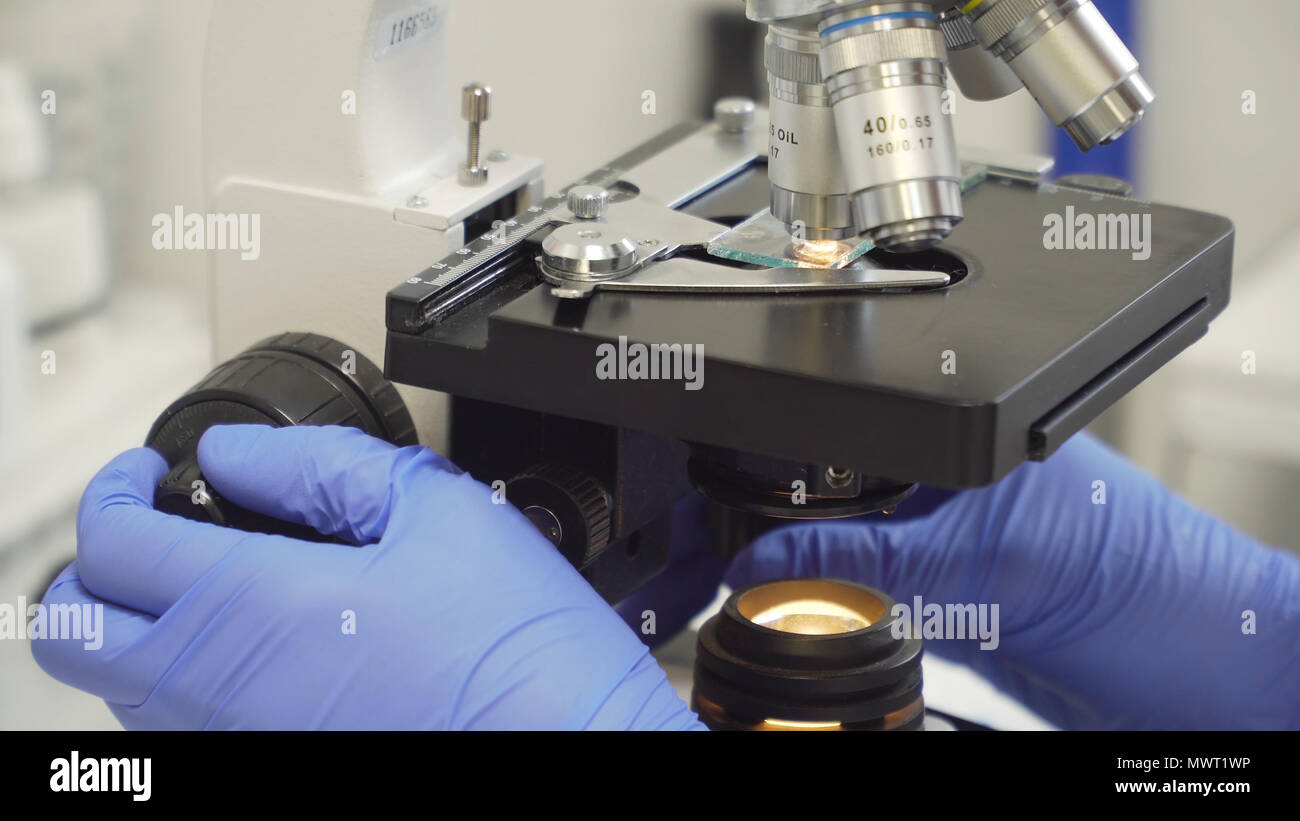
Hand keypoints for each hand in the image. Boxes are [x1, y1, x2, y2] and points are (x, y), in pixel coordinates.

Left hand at [32, 425, 702, 729]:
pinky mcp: (277, 773)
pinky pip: (183, 730)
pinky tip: (258, 647)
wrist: (577, 752)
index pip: (112, 543)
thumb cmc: (519, 651)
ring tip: (210, 581)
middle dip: (95, 565)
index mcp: (251, 612)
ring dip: (138, 624)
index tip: (149, 469)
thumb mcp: (436, 511)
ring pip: (120, 691)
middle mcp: (222, 694)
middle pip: (73, 634)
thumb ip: (318, 468)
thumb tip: (239, 453)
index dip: (116, 486)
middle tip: (153, 526)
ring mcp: (242, 746)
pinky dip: (186, 678)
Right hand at [724, 434, 1299, 729]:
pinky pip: (888, 612)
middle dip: (799, 532)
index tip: (738, 516)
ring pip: (864, 564)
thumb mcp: (994, 565)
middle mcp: (969, 495)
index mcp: (980, 445)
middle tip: (744, 562)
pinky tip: (826, 627)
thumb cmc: (1158, 590)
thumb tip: (769, 568)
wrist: (1214, 685)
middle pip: (854, 506)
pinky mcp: (970, 615)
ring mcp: (969, 557)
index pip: (862, 444)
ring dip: (822, 584)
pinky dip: (853, 623)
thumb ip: (876, 564)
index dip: (796, 474)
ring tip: (775, 594)